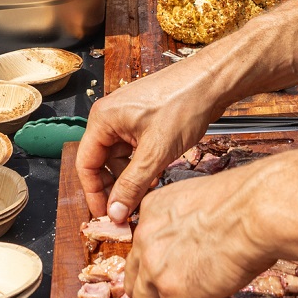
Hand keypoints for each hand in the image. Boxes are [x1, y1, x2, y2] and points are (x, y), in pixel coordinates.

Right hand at [76, 49, 227, 222]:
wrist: (211, 82)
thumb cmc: (183, 105)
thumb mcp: (156, 152)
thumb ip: (132, 185)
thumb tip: (115, 212)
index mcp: (103, 119)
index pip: (86, 164)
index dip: (94, 193)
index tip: (106, 216)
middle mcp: (110, 117)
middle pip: (101, 161)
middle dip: (113, 187)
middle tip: (126, 211)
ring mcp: (126, 118)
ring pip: (119, 157)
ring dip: (130, 178)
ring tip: (146, 195)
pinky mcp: (143, 120)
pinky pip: (133, 149)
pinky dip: (141, 166)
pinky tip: (155, 177)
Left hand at [123, 172, 260, 297]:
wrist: (256, 211)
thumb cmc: (245, 202)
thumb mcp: (202, 204)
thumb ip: (189, 227)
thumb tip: (201, 248)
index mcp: (152, 210)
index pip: (145, 248)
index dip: (166, 265)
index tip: (193, 269)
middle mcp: (145, 237)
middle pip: (136, 279)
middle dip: (159, 295)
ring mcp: (155, 267)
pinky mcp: (173, 292)